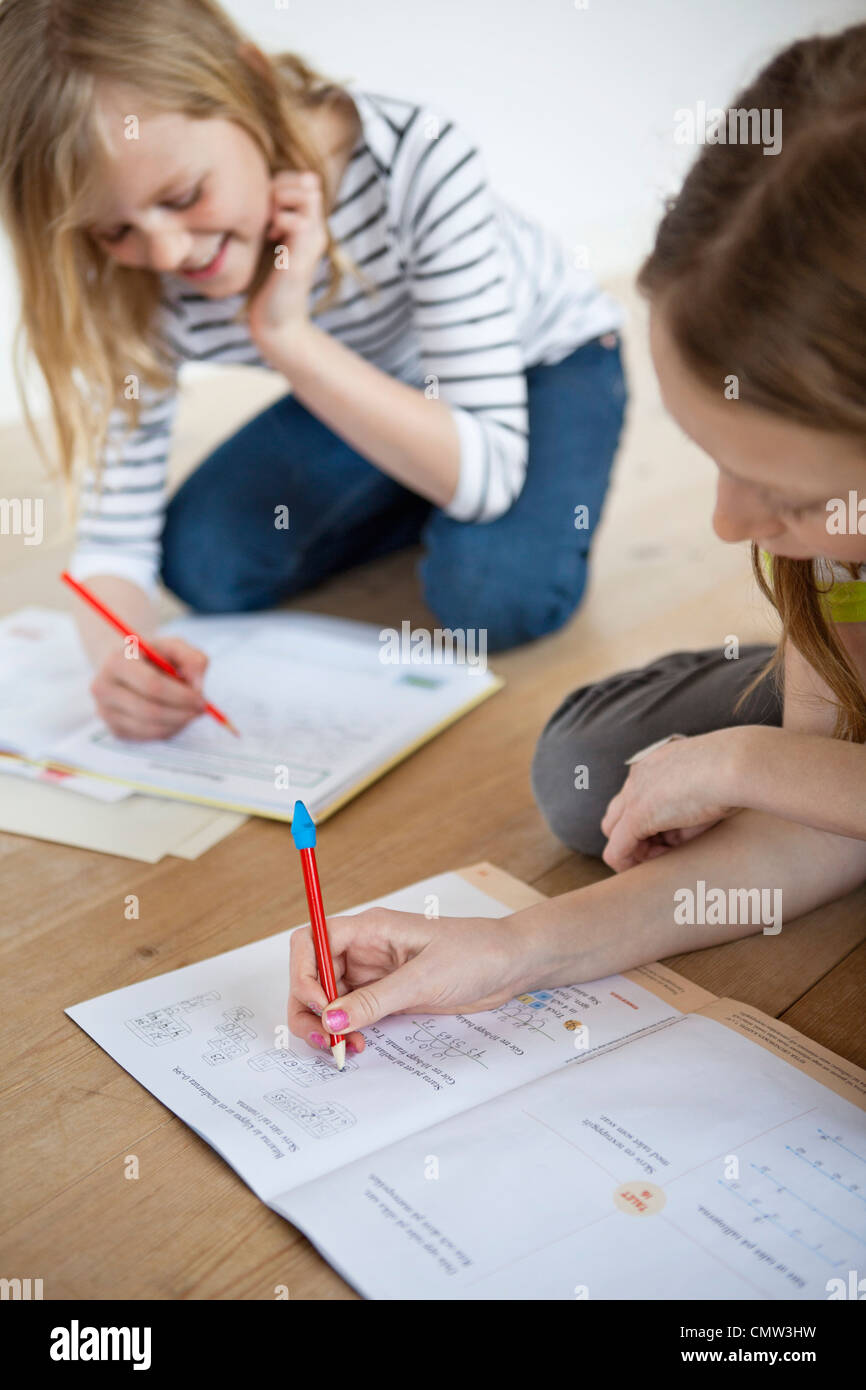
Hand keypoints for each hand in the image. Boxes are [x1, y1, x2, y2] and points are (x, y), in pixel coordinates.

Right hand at [90, 636, 208, 739]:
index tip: (202, 699)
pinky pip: (147, 737)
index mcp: (117, 661)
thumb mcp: (175, 646)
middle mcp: (103, 687)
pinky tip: (175, 718)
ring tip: (190, 712)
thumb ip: (193, 659)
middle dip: (181, 713)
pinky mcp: (114, 730)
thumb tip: (198, 686)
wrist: (127, 668)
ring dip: (177, 724)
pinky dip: (168, 731)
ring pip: (149, 728)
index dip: (181, 695)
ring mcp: (105, 712)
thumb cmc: (154, 656)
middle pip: (149, 710)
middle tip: (201, 710)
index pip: (152, 685)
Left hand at [248, 170, 326, 355]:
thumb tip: (256, 195)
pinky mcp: (304, 256)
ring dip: (282, 201)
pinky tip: (272, 239)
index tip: (266, 206)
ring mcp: (313, 242)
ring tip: (271, 224)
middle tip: (266, 213)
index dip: (283, 181)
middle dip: (282, 187)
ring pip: (308, 194)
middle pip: (309, 181)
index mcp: (309, 225)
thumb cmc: (266, 287)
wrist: (276, 324)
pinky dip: (281, 221)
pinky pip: (299, 220)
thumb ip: (268, 219)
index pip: (305, 179)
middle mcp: (317, 230)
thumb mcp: (267, 244)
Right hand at [289, 907, 538, 1056]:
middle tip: (326, 1040)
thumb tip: (331, 1018)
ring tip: (343, 1048)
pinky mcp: (387, 996)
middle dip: (309, 1008)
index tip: (321, 1007)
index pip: (310, 941)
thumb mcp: (425, 978)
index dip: (304, 974)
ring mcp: (373, 974)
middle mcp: (364, 949)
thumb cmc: (476, 953)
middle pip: (311, 974)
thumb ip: (376, 1000)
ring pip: (327, 998)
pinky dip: (345, 1030)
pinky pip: (351, 1013)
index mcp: (368, 929)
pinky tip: (357, 1044)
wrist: (511, 964)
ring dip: (326, 1024)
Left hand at [600, 729, 744, 871]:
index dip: (651, 826)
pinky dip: (629, 864)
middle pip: (616, 815)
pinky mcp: (638, 814)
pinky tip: (653, 870)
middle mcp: (638, 775)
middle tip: (665, 852)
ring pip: (612, 832)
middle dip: (635, 839)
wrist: (740, 763)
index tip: (676, 839)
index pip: (636, 798)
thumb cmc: (735, 775)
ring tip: (669, 857)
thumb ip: (685, 813)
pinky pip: (617, 850)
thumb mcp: (706, 791)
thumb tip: (674, 839)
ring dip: (636, 852)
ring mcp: (634, 793)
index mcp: (655, 764)